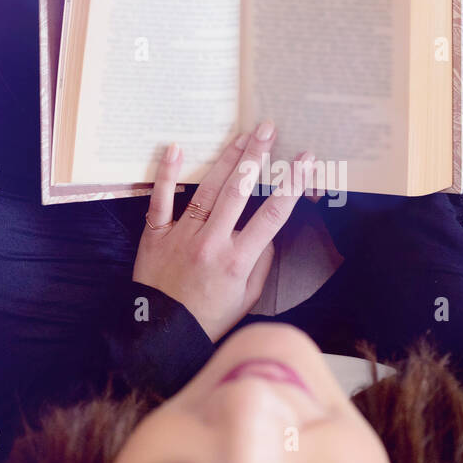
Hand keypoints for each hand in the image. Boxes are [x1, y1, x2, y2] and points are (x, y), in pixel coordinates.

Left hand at [133, 121, 314, 340]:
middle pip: (238, 191)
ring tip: (241, 135)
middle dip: (256, 156)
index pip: (272, 215)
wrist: (163, 334)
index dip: (291, 185)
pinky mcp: (156, 235)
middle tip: (267, 128)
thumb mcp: (248, 296)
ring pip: (207, 189)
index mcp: (237, 260)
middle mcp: (211, 243)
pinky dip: (167, 174)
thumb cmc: (210, 317)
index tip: (305, 160)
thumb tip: (269, 230)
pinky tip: (176, 149)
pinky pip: (161, 200)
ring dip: (226, 159)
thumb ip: (261, 261)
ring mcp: (182, 236)